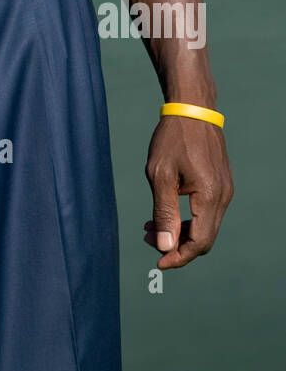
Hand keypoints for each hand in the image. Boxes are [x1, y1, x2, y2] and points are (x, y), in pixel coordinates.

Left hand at [144, 117, 233, 268]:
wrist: (192, 108)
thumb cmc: (172, 138)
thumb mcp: (160, 175)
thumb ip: (163, 212)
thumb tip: (165, 246)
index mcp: (210, 195)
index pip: (199, 242)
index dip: (178, 257)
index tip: (157, 263)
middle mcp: (223, 196)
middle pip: (204, 238)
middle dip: (176, 246)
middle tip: (147, 239)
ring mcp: (224, 190)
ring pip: (205, 226)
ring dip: (180, 232)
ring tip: (149, 227)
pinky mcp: (220, 183)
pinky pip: (206, 212)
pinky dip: (187, 218)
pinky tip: (164, 212)